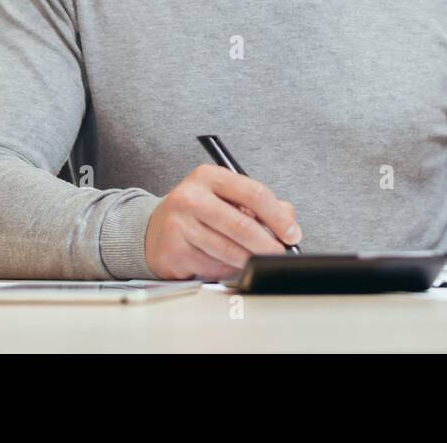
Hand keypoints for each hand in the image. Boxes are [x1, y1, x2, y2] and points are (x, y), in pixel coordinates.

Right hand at [144, 164, 301, 279]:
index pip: (253, 193)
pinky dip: (228, 269)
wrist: (155, 229)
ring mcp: (179, 224)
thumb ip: (259, 204)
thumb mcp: (226, 196)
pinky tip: (230, 264)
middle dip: (268, 244)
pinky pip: (212, 266)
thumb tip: (289, 220)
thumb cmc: (197, 211)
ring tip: (258, 260)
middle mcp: (191, 197)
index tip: (292, 233)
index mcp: (209, 176)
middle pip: (242, 225)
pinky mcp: (173, 250)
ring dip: (250, 260)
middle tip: (280, 253)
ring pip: (228, 250)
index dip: (278, 217)